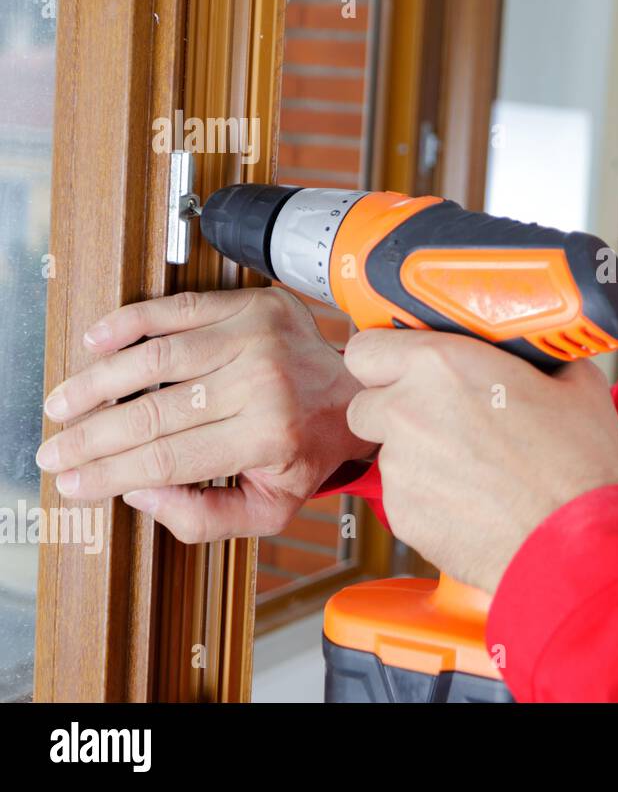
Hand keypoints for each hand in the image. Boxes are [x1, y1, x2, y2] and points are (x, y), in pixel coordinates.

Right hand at [36, 287, 376, 541]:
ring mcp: (256, 338)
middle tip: (53, 451)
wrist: (357, 390)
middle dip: (91, 437)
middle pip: (153, 413)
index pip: (167, 460)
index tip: (70, 483)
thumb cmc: (309, 450)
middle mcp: (262, 384)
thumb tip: (140, 495)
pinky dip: (128, 324)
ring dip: (98, 383)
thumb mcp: (273, 506)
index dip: (108, 474)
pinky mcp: (251, 305)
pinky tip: (95, 343)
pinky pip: (176, 310)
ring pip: (155, 358)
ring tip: (62, 405)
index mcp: (267, 438)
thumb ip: (206, 518)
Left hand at [343, 330, 617, 592]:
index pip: (367, 347)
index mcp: (441, 365)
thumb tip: (534, 356)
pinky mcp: (402, 516)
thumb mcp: (574, 384)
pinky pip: (403, 495)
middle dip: (394, 408)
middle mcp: (407, 412)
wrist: (575, 545)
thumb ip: (535, 359)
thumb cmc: (577, 466)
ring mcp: (400, 469)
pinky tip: (474, 499)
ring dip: (417, 454)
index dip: (386, 357)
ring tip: (474, 467)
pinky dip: (429, 495)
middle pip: (365, 403)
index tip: (406, 365)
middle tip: (442, 416)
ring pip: (387, 452)